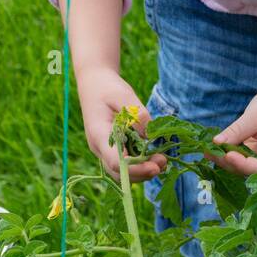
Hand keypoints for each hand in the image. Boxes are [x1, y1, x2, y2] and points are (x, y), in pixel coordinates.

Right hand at [76, 67, 166, 181]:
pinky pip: (126, 162)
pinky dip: (140, 163)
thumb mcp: (123, 94)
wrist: (93, 83)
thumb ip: (137, 114)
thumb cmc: (107, 87)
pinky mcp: (113, 148)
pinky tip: (155, 156)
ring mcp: (105, 149)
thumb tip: (150, 135)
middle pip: (119, 173)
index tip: (154, 167)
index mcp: (98, 134)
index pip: (115, 162)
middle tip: (163, 162)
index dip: (135, 168)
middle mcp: (100, 147)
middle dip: (142, 173)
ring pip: (123, 172)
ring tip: (163, 160)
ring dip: (143, 170)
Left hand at [210, 84, 256, 175]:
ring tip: (208, 151)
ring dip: (225, 160)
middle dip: (230, 163)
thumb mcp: (255, 116)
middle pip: (250, 170)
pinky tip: (214, 149)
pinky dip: (228, 153)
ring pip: (243, 165)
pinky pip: (241, 157)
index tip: (227, 155)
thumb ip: (236, 132)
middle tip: (210, 153)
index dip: (244, 165)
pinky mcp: (255, 151)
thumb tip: (216, 143)